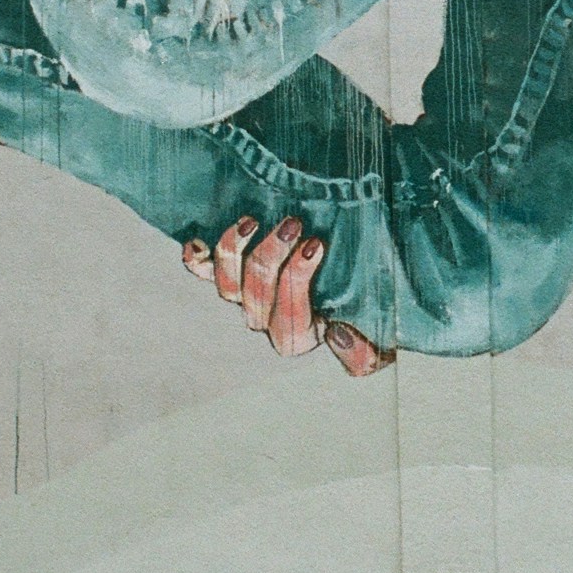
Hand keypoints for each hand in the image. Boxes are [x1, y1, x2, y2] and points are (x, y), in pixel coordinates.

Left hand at [179, 217, 392, 376]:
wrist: (351, 295)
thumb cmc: (367, 315)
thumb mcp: (379, 339)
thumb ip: (363, 352)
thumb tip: (336, 334)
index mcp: (298, 337)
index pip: (289, 315)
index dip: (296, 279)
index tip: (317, 246)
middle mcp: (265, 321)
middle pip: (256, 291)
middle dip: (273, 255)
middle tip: (294, 223)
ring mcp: (244, 300)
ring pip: (227, 282)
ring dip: (236, 250)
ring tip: (253, 221)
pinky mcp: (230, 278)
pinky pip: (204, 272)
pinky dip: (196, 260)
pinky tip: (194, 243)